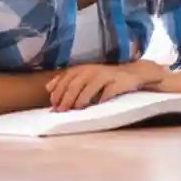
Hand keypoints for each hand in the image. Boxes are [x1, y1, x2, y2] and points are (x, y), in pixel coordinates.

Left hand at [46, 62, 163, 111]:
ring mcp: (106, 76)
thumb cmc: (104, 78)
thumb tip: (48, 88)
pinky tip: (96, 106)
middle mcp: (92, 70)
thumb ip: (67, 80)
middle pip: (75, 85)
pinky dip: (101, 100)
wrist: (132, 73)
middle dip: (66, 99)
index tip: (54, 106)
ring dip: (80, 101)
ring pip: (89, 88)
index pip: (66, 80)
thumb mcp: (84, 76)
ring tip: (76, 110)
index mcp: (82, 69)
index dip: (58, 93)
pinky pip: (107, 93)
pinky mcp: (118, 83)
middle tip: (62, 111)